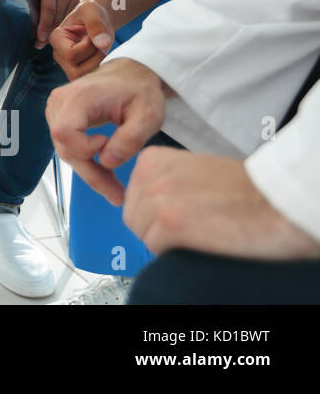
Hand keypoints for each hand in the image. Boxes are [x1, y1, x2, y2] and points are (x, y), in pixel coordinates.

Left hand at [33, 0, 78, 48]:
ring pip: (65, 22)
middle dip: (48, 33)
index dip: (44, 25)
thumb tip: (35, 38)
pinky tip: (57, 35)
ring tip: (45, 41)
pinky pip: (72, 22)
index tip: (40, 37)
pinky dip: (64, 30)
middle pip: (57, 18)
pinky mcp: (79, 6)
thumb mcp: (31, 1)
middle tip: (39, 44)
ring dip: (56, 33)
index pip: (48, 9)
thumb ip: (32, 15)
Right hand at [46, 57, 168, 205]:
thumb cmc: (140, 90)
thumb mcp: (148, 115)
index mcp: (80, 96)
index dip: (85, 149)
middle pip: (64, 146)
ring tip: (115, 186)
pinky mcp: (60, 116)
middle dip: (91, 174)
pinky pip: (68, 145)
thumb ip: (130, 139)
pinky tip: (105, 169)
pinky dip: (86, 161)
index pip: (65, 133)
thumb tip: (107, 162)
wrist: (131, 74)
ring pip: (65, 150)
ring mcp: (57, 108)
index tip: (109, 146)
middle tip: (117, 195)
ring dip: (89, 170)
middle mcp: (61, 101)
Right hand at [50, 0, 115, 79]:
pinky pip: (88, 78)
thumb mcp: (93, 11)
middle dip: (95, 57)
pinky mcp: (76, 70)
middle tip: (99, 42)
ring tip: (100, 47)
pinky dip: (99, 67)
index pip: (71, 54)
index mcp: (56, 38)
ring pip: (84, 76)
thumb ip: (96, 25)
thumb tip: (102, 44)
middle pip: (77, 70)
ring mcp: (66, 64)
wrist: (98, 18)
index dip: (89, 46)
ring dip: (98, 62)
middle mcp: (58, 54)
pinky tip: (100, 53)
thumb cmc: (93, 12)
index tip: (93, 34)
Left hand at [124, 149, 319, 259]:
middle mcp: (149, 175)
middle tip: (191, 226)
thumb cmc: (244, 187)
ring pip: (143, 232)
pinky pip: (156, 247)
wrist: (275, 201)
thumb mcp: (193, 168)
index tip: (180, 211)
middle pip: (134, 216)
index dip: (154, 210)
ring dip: (166, 240)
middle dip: (157, 227)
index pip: (134, 195)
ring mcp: (157, 199)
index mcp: (152, 159)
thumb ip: (166, 179)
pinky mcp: (169, 224)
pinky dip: (175, 251)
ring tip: (199, 231)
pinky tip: (201, 240)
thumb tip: (149, 201)